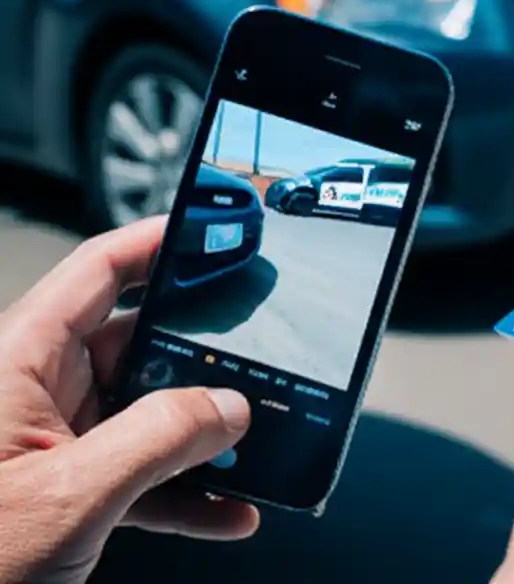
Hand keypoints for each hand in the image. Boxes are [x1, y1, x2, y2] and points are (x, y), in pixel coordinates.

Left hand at [0, 219, 256, 583]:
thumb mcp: (70, 495)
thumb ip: (159, 440)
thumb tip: (229, 407)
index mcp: (17, 363)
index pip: (97, 273)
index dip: (157, 242)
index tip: (215, 230)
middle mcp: (36, 392)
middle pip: (138, 345)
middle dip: (203, 358)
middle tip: (261, 361)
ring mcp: (53, 444)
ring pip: (148, 416)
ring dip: (204, 437)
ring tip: (251, 448)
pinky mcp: (69, 492)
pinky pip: (143, 475)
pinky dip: (188, 493)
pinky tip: (228, 511)